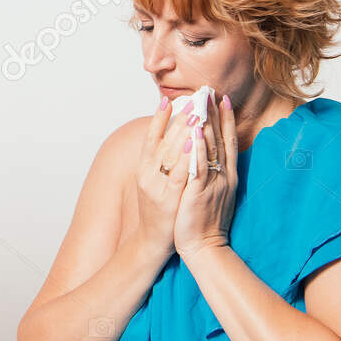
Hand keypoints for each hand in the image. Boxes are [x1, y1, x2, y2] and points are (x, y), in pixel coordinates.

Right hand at [132, 94, 199, 260]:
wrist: (154, 242)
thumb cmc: (160, 210)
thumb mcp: (155, 182)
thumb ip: (161, 161)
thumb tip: (170, 139)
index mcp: (144, 168)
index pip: (151, 137)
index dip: (159, 118)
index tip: (169, 99)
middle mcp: (147, 174)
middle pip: (164, 139)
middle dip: (180, 117)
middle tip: (194, 98)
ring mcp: (157, 186)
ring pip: (171, 153)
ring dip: (184, 130)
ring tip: (196, 111)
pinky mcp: (168, 199)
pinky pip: (178, 174)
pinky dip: (186, 156)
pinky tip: (195, 141)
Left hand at [173, 91, 236, 259]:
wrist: (207, 247)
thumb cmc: (208, 221)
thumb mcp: (217, 193)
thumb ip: (216, 173)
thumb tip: (215, 156)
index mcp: (228, 175)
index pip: (229, 141)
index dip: (226, 119)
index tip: (223, 99)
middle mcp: (224, 176)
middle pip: (221, 139)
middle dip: (215, 114)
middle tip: (211, 90)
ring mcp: (213, 184)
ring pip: (211, 150)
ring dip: (207, 125)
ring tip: (202, 103)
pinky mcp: (200, 193)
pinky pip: (199, 168)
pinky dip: (198, 151)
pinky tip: (194, 134)